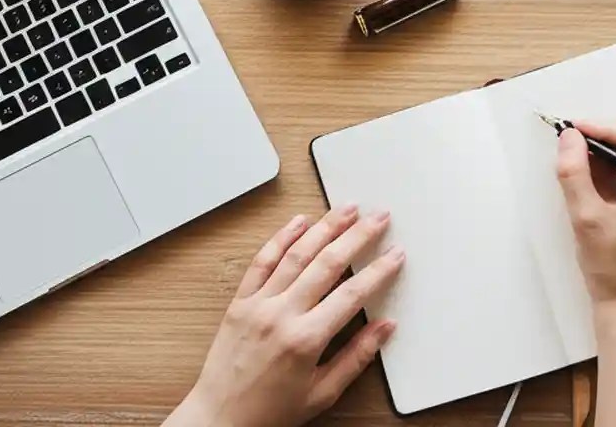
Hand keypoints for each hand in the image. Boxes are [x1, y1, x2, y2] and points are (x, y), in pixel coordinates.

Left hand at [164, 207, 404, 426]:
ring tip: (347, 209)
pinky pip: (262, 262)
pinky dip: (281, 238)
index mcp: (306, 340)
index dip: (379, 270)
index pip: (353, 293)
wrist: (220, 418)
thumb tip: (386, 328)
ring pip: (296, 254)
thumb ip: (357, 357)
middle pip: (328, 263)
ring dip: (325, 227)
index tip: (396, 254)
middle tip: (379, 217)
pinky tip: (299, 222)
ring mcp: (258, 304)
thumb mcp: (322, 393)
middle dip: (358, 236)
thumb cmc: (270, 412)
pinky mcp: (239, 302)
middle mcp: (281, 315)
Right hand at [555, 121, 615, 314]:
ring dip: (604, 151)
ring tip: (573, 154)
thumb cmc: (611, 267)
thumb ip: (575, 172)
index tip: (573, 129)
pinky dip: (608, 167)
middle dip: (603, 136)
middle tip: (570, 139)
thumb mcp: (586, 216)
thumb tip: (568, 137)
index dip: (606, 128)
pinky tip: (585, 171)